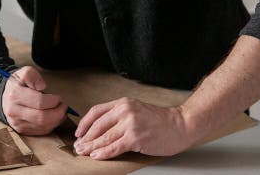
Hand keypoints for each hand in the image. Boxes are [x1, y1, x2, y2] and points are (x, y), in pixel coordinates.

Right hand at [2, 66, 66, 134]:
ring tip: (60, 112)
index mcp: (14, 95)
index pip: (39, 102)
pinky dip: (52, 125)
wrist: (4, 98)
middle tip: (63, 106)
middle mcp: (14, 112)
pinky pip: (41, 131)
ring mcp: (17, 123)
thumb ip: (31, 75)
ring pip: (43, 126)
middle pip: (42, 117)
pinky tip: (53, 118)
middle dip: (58, 113)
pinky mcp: (22, 131)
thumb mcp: (22, 73)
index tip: (58, 98)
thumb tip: (41, 86)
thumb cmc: (17, 84)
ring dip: (57, 120)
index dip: (53, 101)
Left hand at [73, 97, 194, 159]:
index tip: (79, 133)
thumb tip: (99, 128)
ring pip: (104, 137)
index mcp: (123, 103)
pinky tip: (97, 156)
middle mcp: (125, 111)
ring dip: (91, 147)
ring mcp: (130, 124)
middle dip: (85, 138)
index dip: (84, 123)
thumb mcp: (136, 110)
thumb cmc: (160, 120)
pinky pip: (114, 147)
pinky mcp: (136, 137)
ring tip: (83, 152)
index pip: (96, 111)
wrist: (180, 125)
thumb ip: (119, 115)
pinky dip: (104, 153)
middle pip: (97, 125)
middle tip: (78, 146)